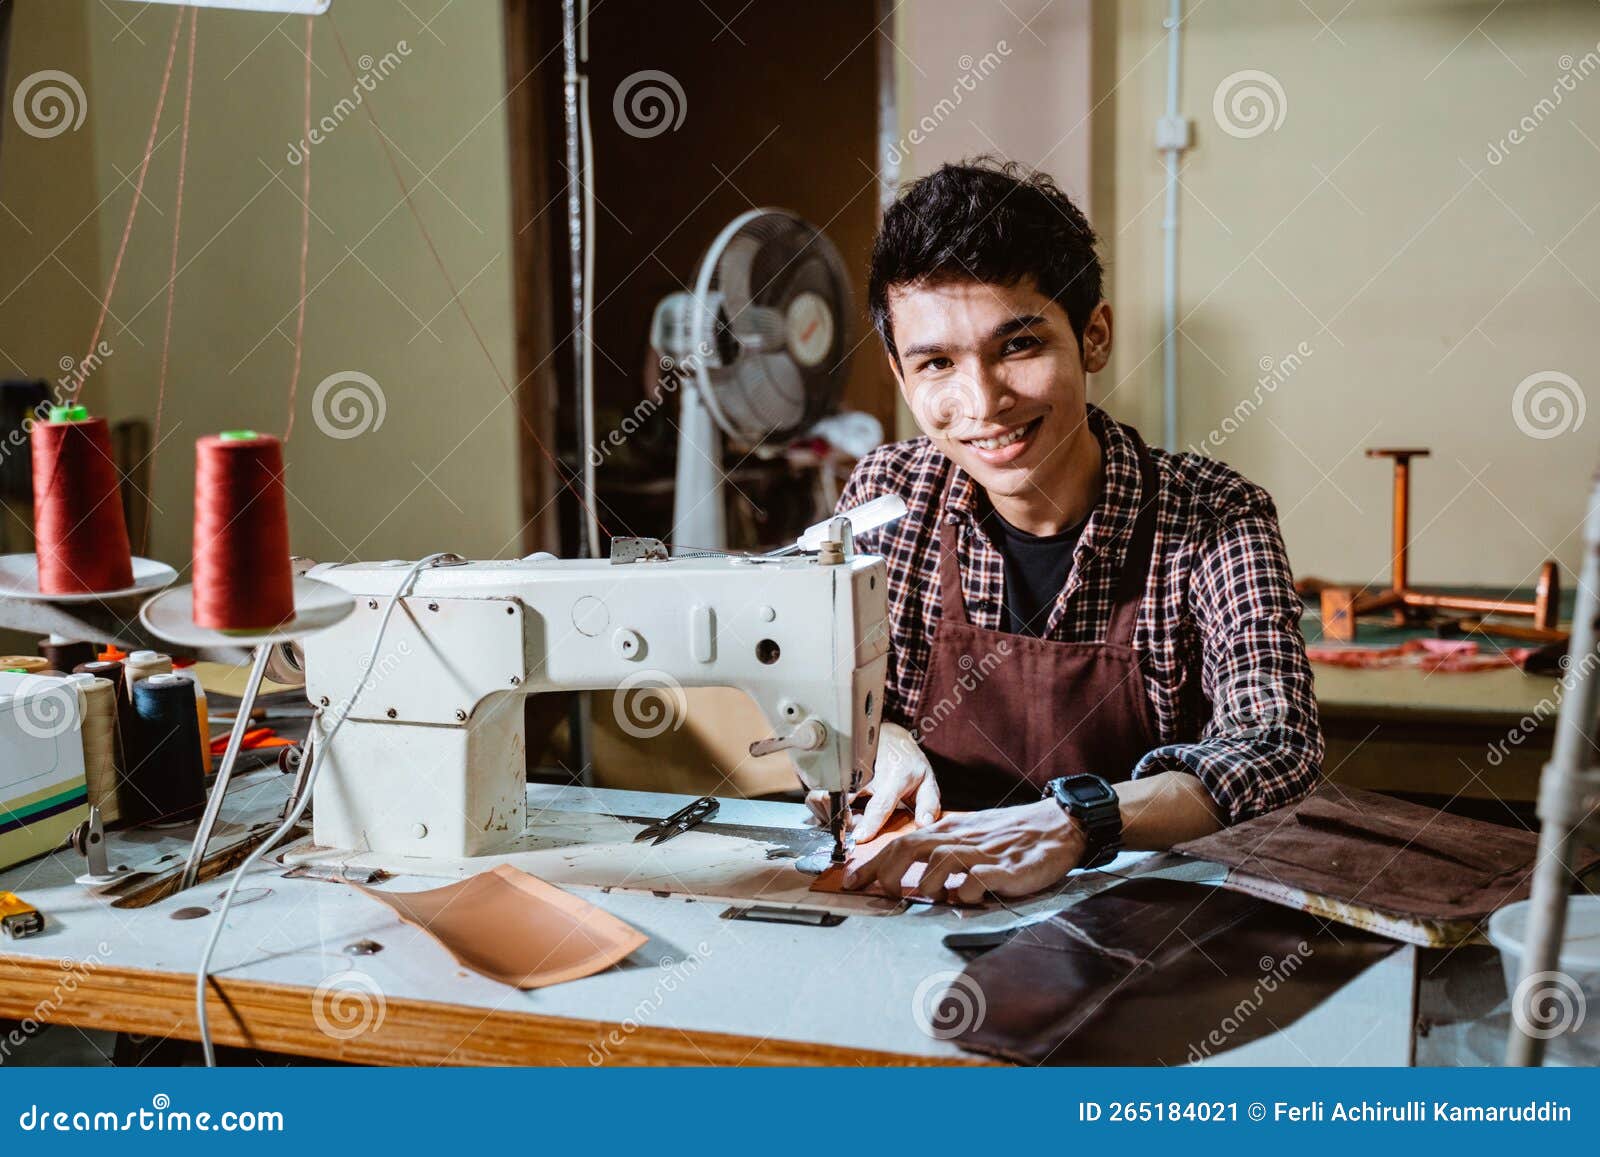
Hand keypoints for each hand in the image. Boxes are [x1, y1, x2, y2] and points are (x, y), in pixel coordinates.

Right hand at [805, 721, 940, 841]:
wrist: (888, 736)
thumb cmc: (908, 764)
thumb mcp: (926, 781)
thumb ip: (928, 805)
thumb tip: (924, 825)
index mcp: (895, 776)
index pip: (881, 802)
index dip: (870, 821)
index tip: (859, 838)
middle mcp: (868, 771)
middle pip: (845, 798)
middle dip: (842, 819)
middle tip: (849, 833)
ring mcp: (846, 769)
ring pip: (825, 795)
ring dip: (829, 814)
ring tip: (843, 821)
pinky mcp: (832, 771)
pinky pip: (817, 794)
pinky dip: (821, 808)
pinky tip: (833, 813)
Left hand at [843, 799, 1086, 902]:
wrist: (1058, 824)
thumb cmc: (1010, 834)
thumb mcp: (971, 835)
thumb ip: (942, 851)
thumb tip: (911, 874)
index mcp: (949, 830)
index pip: (901, 842)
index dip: (872, 862)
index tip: (850, 881)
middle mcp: (960, 838)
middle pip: (910, 848)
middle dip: (886, 872)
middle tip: (877, 893)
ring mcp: (983, 853)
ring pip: (939, 862)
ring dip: (926, 883)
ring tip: (926, 897)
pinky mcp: (1006, 868)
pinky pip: (977, 880)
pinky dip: (965, 891)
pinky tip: (964, 898)